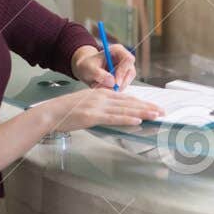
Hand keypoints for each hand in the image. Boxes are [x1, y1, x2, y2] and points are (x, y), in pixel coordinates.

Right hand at [42, 87, 163, 132]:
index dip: (142, 102)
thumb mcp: (88, 102)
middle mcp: (102, 97)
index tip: (154, 106)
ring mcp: (98, 106)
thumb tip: (117, 112)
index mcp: (102, 92)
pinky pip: (113, 118)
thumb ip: (102, 105)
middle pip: (130, 102)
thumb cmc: (68, 110)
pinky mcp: (93, 116)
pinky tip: (137, 121)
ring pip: (125, 109)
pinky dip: (127, 119)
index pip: (127, 98)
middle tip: (162, 111)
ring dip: (142, 113)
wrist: (51, 112)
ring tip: (156, 115)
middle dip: (147, 107)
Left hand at [75, 43, 136, 88]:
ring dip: (114, 87)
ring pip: (127, 81)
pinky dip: (112, 90)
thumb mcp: (89, 68)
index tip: (115, 83)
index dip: (123, 71)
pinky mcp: (123, 78)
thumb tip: (113, 82)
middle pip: (131, 72)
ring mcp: (125, 69)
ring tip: (99, 86)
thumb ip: (99, 74)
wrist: (85, 70)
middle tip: (107, 89)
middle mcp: (124, 59)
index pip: (128, 59)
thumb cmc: (86, 65)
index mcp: (117, 50)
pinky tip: (102, 87)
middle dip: (120, 83)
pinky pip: (122, 87)